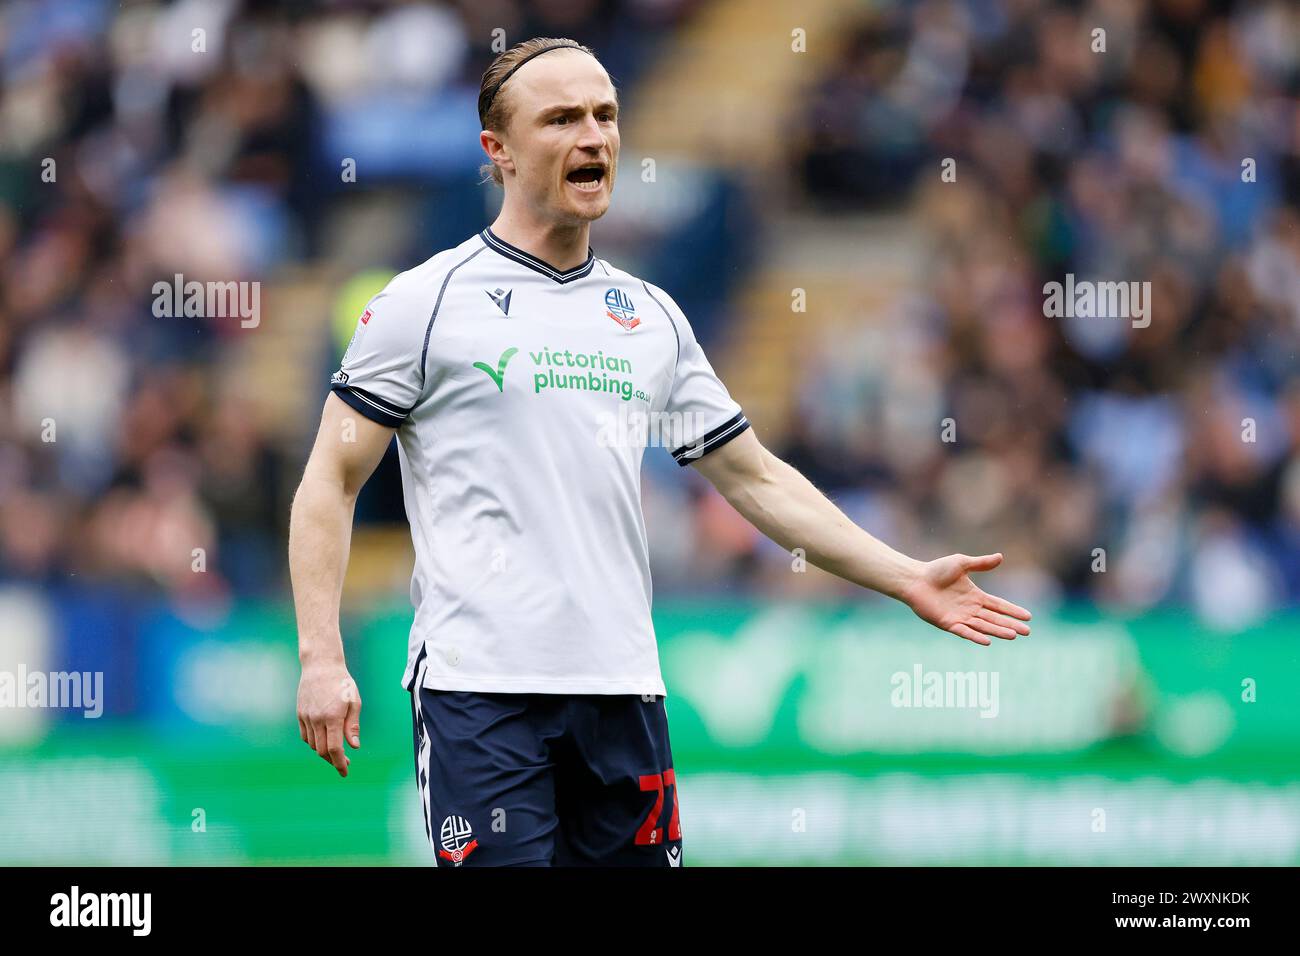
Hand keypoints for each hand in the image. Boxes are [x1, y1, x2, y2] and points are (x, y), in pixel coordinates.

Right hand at [297, 660, 361, 776]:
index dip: (340, 763)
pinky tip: (323, 741)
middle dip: (333, 760)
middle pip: (322, 750)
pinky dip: (314, 742)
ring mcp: (306, 717)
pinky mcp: (300, 714)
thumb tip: (354, 747)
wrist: (320, 666)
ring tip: (336, 752)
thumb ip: (353, 725)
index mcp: (332, 717)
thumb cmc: (341, 683)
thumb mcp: (354, 702)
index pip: (335, 748)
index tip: (345, 772)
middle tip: (344, 763)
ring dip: (324, 752)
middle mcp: (316, 719)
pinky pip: (306, 736)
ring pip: (313, 745)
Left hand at [899, 552, 1030, 645]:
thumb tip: (1001, 556)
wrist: (915, 579)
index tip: (1028, 616)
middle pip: (994, 618)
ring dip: (998, 631)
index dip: (1013, 611)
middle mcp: (970, 609)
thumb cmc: (936, 570)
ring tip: (1013, 635)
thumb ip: (981, 563)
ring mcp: (960, 617)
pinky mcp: (947, 623)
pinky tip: (988, 641)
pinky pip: (964, 631)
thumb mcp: (961, 563)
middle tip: (1027, 631)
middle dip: (1010, 625)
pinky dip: (975, 636)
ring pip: (983, 626)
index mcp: (975, 596)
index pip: (999, 605)